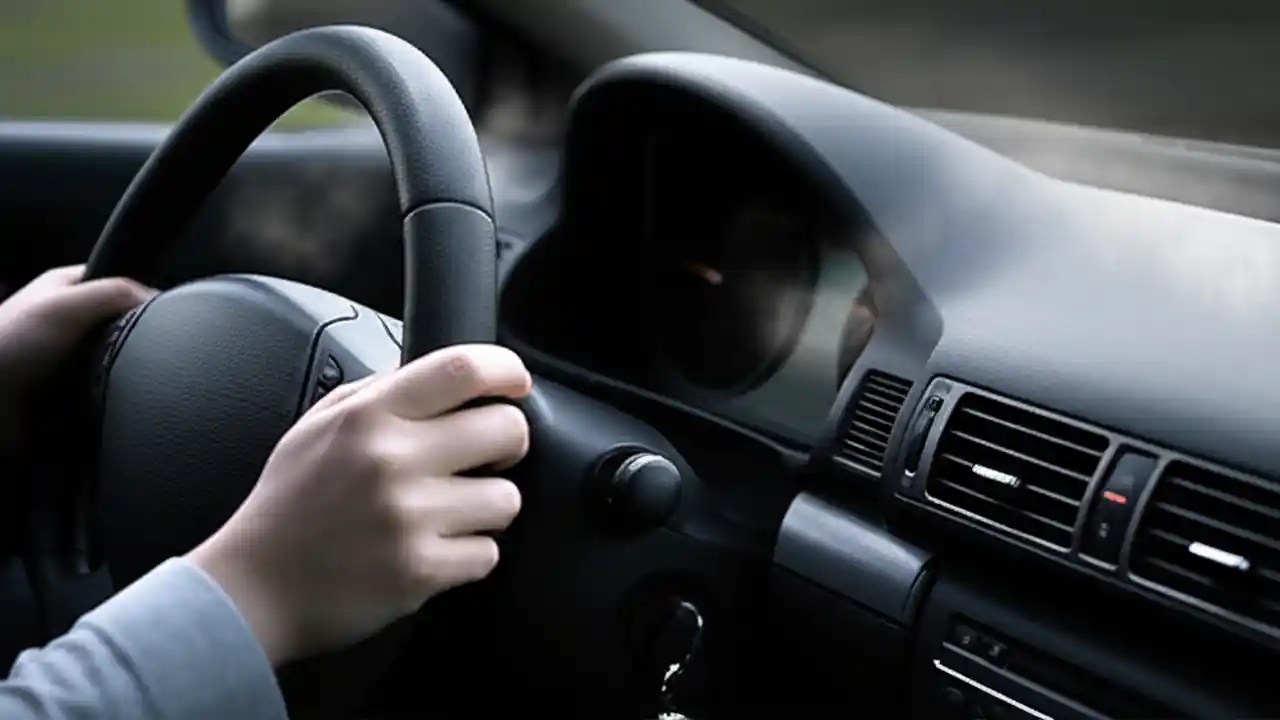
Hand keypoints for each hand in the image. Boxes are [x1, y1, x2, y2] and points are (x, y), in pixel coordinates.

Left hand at [0, 265, 154, 450]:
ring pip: (118, 353)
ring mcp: (70, 353)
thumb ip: (115, 293)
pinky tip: (117, 389)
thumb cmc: (8, 344)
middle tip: (152, 343)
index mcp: (67, 287)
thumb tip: (158, 298)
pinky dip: (114, 387)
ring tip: (133, 369)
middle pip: (122, 320)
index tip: (165, 312)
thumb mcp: (66, 304)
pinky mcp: (71, 384)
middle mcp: (69, 318)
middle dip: (137, 332)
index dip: (143, 293)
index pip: (120, 282)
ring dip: (125, 364)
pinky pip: (107, 382)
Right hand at [189, 344, 531, 665]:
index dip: (505, 370)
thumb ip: (378, 392)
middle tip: (487, 456)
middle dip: (507, 442)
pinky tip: (433, 550)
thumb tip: (440, 377)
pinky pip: (489, 553)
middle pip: (506, 429)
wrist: (252, 589)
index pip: (462, 369)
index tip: (515, 382)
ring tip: (449, 513)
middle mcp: (391, 460)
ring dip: (488, 508)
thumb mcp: (318, 425)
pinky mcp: (420, 570)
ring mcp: (409, 517)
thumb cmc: (289, 505)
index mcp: (368, 415)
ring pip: (507, 498)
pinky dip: (470, 555)